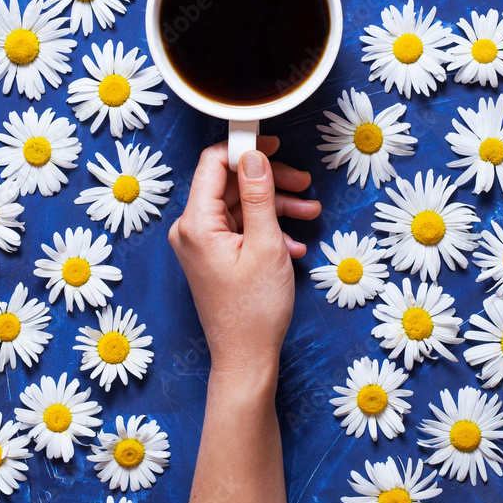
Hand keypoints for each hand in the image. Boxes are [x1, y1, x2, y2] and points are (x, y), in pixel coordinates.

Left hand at [168, 137, 320, 380]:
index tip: (274, 142)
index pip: (213, 164)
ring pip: (242, 207)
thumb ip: (259, 195)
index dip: (244, 148)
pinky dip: (268, 230)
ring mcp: (202, 244)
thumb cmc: (254, 310)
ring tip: (310, 213)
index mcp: (196, 223)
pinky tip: (294, 245)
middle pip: (232, 184)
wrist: (246, 360)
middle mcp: (192, 230)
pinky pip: (241, 229)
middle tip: (303, 183)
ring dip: (276, 207)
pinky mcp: (214, 256)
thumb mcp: (265, 244)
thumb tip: (254, 155)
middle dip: (270, 181)